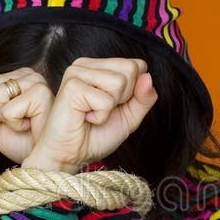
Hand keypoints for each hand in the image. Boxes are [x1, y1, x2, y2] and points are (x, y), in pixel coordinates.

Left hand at [0, 67, 53, 164]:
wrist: (47, 162)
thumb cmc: (26, 145)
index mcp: (13, 77)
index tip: (9, 121)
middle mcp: (25, 73)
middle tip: (18, 124)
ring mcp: (34, 80)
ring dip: (6, 120)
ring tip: (27, 124)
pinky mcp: (41, 93)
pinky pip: (7, 110)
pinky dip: (16, 124)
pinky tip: (34, 125)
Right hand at [22, 57, 158, 173]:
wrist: (71, 155)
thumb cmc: (96, 135)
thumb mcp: (130, 116)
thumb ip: (144, 97)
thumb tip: (149, 77)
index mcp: (99, 66)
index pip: (137, 65)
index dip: (134, 91)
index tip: (113, 105)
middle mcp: (86, 64)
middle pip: (131, 69)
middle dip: (124, 97)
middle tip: (101, 110)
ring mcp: (77, 72)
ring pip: (120, 82)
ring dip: (111, 107)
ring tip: (92, 113)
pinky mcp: (72, 86)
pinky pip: (106, 100)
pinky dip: (101, 116)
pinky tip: (85, 117)